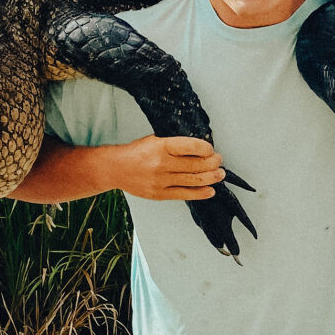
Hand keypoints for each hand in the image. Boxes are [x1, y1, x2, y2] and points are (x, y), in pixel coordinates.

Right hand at [112, 136, 227, 201]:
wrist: (115, 168)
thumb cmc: (136, 153)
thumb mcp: (155, 140)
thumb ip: (175, 144)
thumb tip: (200, 148)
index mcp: (161, 146)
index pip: (192, 146)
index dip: (207, 149)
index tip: (211, 150)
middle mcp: (162, 163)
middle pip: (196, 165)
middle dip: (213, 163)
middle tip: (219, 161)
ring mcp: (161, 181)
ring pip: (194, 180)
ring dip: (211, 178)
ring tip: (219, 174)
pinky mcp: (159, 194)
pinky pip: (185, 194)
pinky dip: (201, 193)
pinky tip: (210, 190)